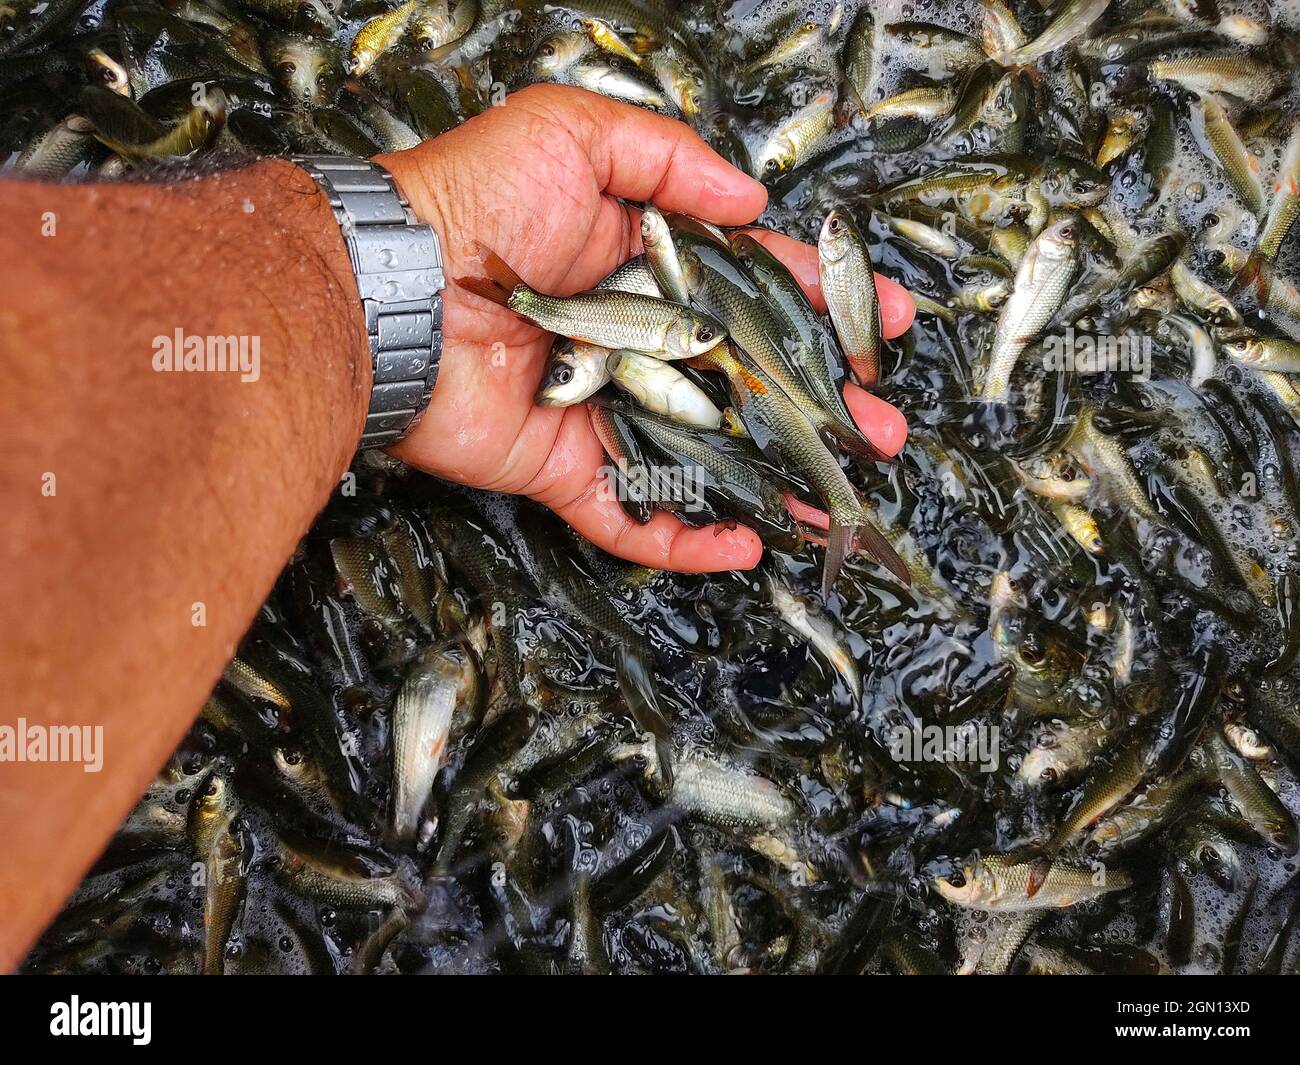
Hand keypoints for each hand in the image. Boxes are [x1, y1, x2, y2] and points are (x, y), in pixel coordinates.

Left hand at [378, 85, 914, 571]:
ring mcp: (601, 409)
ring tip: (836, 495)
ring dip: (773, 478)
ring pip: (701, 454)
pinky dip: (685, 538)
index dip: (820, 304)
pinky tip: (747, 544)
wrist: (393, 286)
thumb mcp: (576, 134)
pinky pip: (631, 513)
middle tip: (880, 425)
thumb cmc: (474, 199)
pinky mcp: (564, 467)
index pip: (752, 289)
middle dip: (817, 405)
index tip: (882, 321)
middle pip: (743, 382)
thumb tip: (751, 200)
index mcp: (642, 267)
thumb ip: (669, 160)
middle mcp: (631, 341)